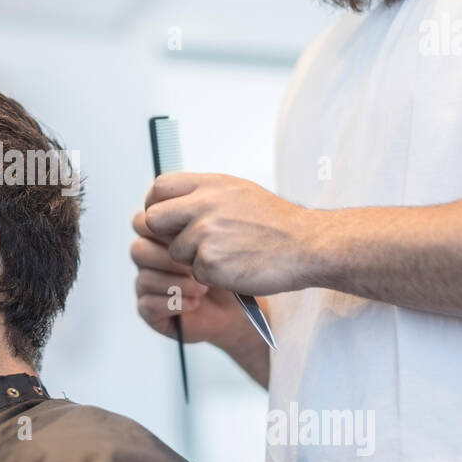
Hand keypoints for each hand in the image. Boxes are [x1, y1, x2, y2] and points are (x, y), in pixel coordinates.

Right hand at [131, 209, 255, 347]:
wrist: (246, 305)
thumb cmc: (235, 267)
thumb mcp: (224, 234)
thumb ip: (201, 216)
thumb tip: (188, 219)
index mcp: (163, 232)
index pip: (145, 220)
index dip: (162, 227)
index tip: (191, 234)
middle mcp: (153, 256)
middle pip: (138, 249)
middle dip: (168, 257)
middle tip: (195, 264)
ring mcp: (150, 283)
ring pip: (144, 277)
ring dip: (175, 283)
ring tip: (202, 288)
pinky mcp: (151, 309)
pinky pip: (147, 304)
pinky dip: (172, 303)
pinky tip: (195, 303)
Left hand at [142, 172, 320, 295]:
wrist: (308, 245)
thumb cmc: (277, 223)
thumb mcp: (239, 193)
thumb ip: (205, 194)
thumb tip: (174, 203)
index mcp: (210, 185)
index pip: (159, 188)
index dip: (156, 204)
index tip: (164, 219)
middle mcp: (203, 204)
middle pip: (153, 219)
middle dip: (165, 235)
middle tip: (186, 243)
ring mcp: (205, 233)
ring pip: (175, 251)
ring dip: (194, 259)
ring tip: (228, 254)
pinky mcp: (210, 261)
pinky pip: (195, 273)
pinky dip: (212, 276)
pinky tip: (235, 267)